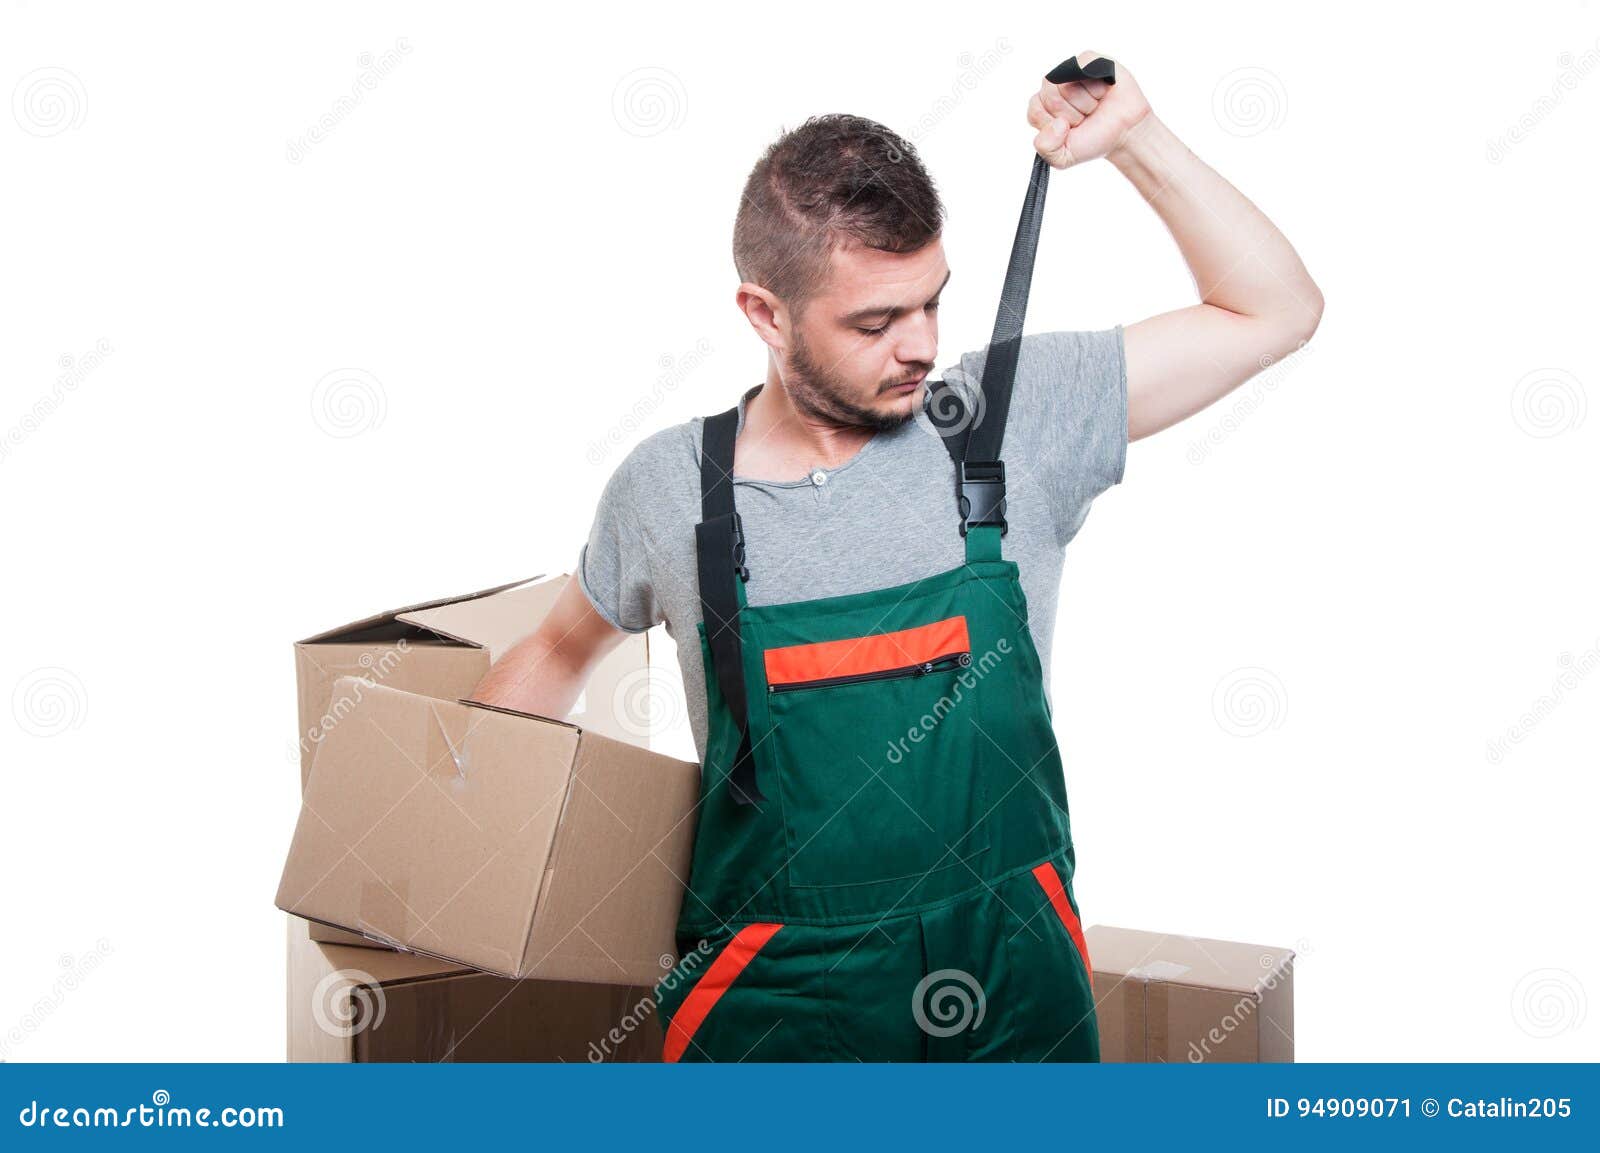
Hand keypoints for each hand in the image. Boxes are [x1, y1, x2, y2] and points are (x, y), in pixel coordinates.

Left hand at [1028, 51, 1151, 168]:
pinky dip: (1097, 86)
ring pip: (1067, 84)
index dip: (1055, 124)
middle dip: (1072, 114)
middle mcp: (1053, 87)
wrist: (1125, 132)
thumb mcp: (1062, 157)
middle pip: (1051, 96)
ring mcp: (1070, 72)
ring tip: (1096, 105)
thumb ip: (1046, 148)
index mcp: (1042, 108)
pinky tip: (1103, 92)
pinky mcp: (1089, 60)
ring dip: (1086, 102)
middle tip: (1086, 117)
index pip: (1035, 111)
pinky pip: (1084, 68)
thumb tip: (1057, 123)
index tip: (1071, 129)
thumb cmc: (1093, 140)